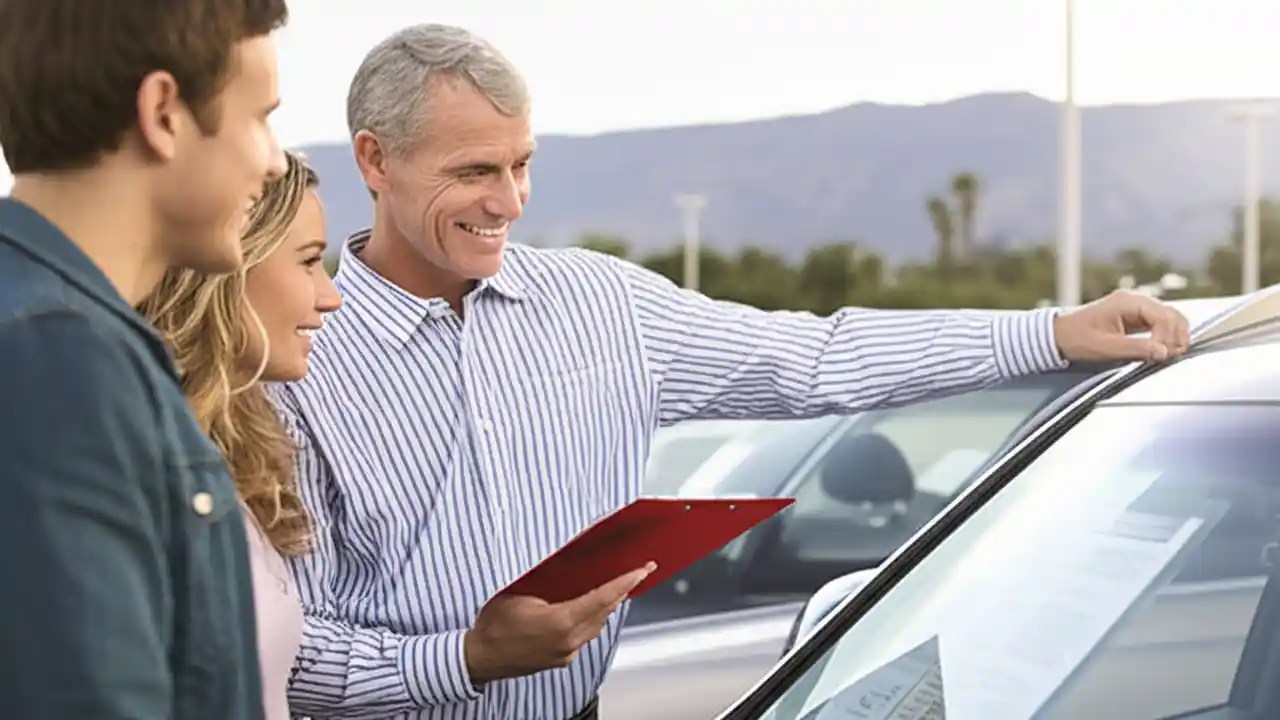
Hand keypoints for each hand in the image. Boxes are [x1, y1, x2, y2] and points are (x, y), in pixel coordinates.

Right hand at [464, 562, 656, 683]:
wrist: (480, 657)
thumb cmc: (493, 624)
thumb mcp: (519, 593)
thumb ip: (548, 583)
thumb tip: (569, 567)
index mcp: (560, 622)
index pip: (602, 598)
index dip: (624, 582)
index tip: (642, 569)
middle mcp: (568, 641)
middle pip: (605, 612)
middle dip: (621, 591)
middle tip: (636, 572)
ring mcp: (566, 653)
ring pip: (596, 626)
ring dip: (605, 606)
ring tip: (614, 586)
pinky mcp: (561, 659)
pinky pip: (584, 636)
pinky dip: (590, 620)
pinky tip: (587, 608)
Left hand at [1052, 290, 1189, 362]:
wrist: (1058, 336)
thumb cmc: (1077, 339)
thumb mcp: (1106, 347)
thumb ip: (1137, 349)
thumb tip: (1164, 353)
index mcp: (1127, 302)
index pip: (1163, 316)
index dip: (1168, 337)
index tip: (1163, 356)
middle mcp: (1134, 301)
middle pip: (1171, 315)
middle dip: (1175, 336)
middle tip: (1171, 357)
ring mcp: (1135, 308)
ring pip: (1169, 319)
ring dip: (1173, 336)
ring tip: (1168, 355)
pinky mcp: (1134, 317)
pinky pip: (1159, 324)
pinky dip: (1165, 336)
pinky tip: (1162, 350)